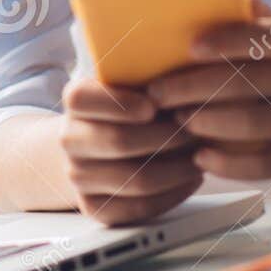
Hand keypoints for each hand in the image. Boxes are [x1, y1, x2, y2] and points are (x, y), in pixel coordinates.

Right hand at [58, 75, 202, 224]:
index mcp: (76, 101)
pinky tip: (190, 178)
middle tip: (195, 129)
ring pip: (135, 180)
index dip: (120, 104)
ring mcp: (79, 176)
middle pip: (119, 141)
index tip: (153, 105)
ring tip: (201, 155)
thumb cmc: (127, 106)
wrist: (92, 146)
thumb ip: (147, 72)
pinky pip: (139, 208)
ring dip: (177, 169)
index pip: (84, 99)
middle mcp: (70, 139)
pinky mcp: (95, 207)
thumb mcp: (129, 80)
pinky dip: (173, 195)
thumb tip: (186, 63)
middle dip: (166, 136)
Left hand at [146, 0, 270, 181]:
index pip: (268, 37)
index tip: (190, 46)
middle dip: (196, 87)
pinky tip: (199, 158)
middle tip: (157, 92)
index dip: (229, 41)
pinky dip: (228, 164)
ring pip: (254, 123)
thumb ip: (255, 17)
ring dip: (207, 122)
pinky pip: (264, 165)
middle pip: (250, 82)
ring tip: (175, 120)